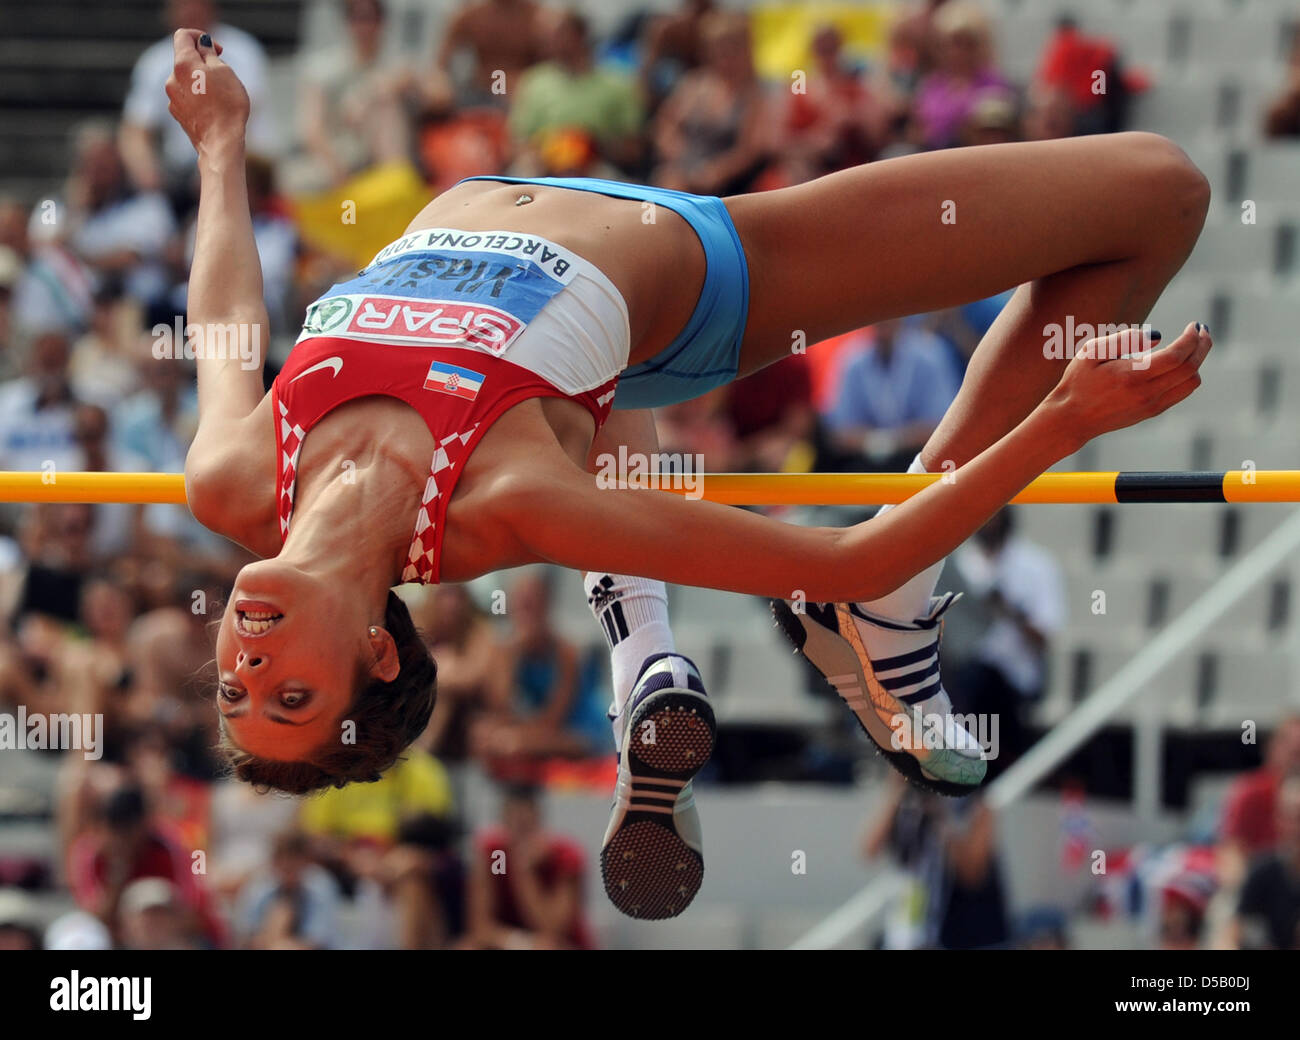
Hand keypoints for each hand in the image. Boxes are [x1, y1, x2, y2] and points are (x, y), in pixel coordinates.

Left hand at [165, 29, 249, 155]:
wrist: (221, 142)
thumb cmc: (227, 106)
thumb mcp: (225, 71)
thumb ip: (210, 53)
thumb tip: (202, 43)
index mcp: (182, 63)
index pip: (183, 36)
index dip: (200, 36)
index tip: (217, 49)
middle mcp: (172, 78)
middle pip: (185, 59)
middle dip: (203, 62)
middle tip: (224, 75)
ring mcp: (173, 98)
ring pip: (186, 80)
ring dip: (201, 81)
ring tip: (220, 95)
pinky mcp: (178, 114)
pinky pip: (187, 97)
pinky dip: (198, 97)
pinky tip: (213, 109)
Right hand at [1043, 323, 1210, 450]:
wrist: (1070, 419)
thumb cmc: (1078, 381)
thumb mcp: (1091, 352)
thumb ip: (1124, 340)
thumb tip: (1157, 336)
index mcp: (1131, 376)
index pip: (1176, 355)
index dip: (1191, 338)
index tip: (1194, 325)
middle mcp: (1146, 394)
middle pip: (1190, 368)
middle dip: (1202, 346)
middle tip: (1203, 330)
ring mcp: (1151, 405)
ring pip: (1190, 383)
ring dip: (1197, 362)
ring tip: (1194, 346)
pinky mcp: (1151, 412)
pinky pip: (1181, 392)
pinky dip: (1188, 375)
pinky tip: (1180, 363)